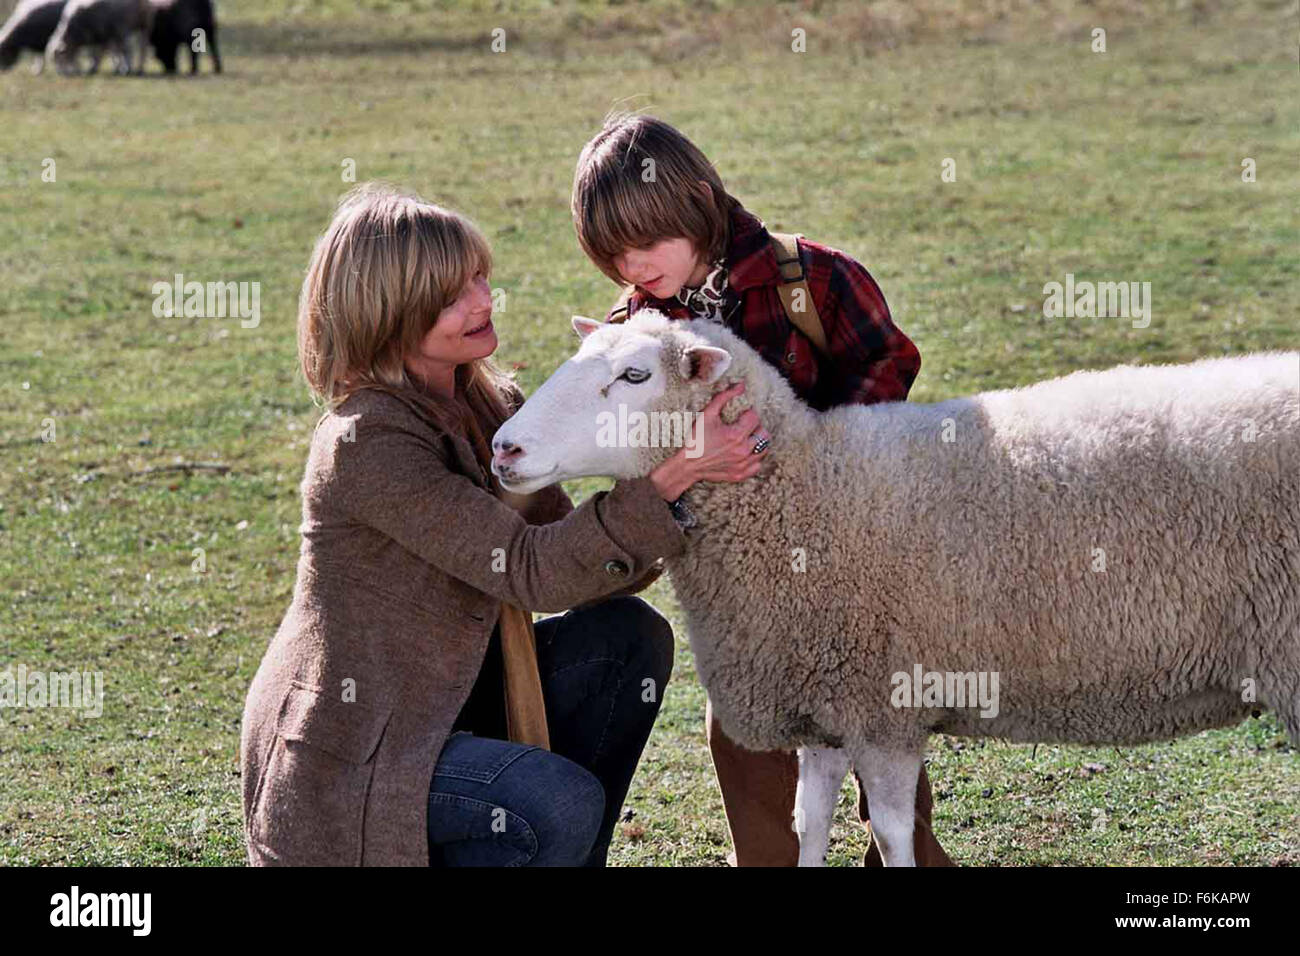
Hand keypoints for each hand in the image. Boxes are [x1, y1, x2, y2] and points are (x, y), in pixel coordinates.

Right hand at [649, 382, 769, 500]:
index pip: (755, 417)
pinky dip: (755, 458)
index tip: (741, 414)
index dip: (748, 413)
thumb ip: (724, 397)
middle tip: (745, 425)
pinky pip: (758, 465)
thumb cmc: (696, 439)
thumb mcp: (707, 414)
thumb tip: (741, 385)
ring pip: (763, 449)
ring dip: (757, 441)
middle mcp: (742, 450)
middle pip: (763, 433)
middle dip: (756, 426)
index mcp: (736, 435)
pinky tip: (746, 452)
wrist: (688, 465)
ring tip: (747, 437)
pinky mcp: (741, 474)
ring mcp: (743, 464)